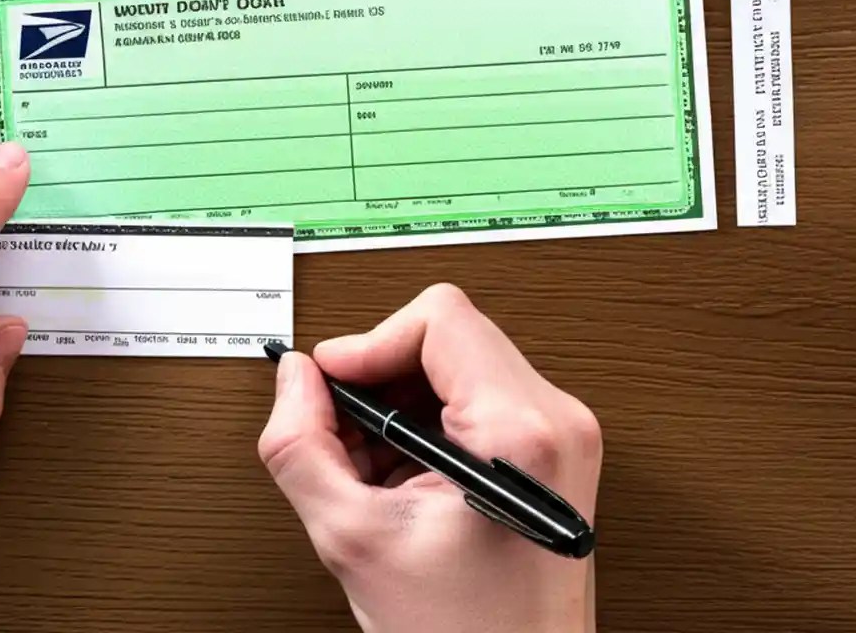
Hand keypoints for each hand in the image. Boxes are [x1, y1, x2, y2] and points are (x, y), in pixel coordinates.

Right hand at [258, 284, 602, 632]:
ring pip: (458, 364)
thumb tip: (295, 381)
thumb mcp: (354, 538)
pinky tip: (400, 477)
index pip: (439, 316)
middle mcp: (555, 421)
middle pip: (448, 335)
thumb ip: (302, 445)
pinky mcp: (552, 451)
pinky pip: (476, 399)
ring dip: (399, 403)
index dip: (368, 341)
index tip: (330, 378)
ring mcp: (561, 436)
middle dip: (379, 378)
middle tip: (341, 430)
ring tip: (370, 466)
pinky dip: (425, 424)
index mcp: (520, 430)